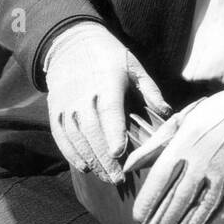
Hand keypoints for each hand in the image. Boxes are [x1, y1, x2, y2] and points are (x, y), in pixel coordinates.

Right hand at [45, 23, 170, 183]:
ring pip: (76, 138)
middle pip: (92, 132)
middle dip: (104, 157)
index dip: (112, 133)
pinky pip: (61, 137)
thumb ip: (150, 90)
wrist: (70, 44)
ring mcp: (66, 105)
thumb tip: (168, 113)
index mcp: (106, 84)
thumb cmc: (110, 57)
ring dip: (90, 160)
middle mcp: (83, 96)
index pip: (109, 111)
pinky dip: (71, 154)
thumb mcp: (134, 67)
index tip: (119, 152)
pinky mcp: (55, 111)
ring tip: (106, 178)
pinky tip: (84, 167)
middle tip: (118, 178)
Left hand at [128, 80, 223, 223]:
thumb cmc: (221, 110)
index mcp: (186, 141)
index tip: (139, 219)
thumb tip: (129, 166)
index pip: (160, 177)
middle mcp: (205, 157)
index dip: (148, 201)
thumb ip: (156, 143)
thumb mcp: (185, 119)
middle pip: (180, 198)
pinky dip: (217, 222)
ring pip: (204, 207)